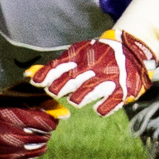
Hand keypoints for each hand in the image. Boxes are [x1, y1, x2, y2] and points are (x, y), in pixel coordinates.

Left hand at [28, 29, 157, 115]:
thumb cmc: (97, 55)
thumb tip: (27, 74)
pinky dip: (101, 108)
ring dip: (79, 97)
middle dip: (60, 87)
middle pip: (71, 81)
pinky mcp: (121, 92)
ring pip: (87, 94)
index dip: (46, 75)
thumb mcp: (77, 55)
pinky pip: (106, 106)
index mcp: (81, 57)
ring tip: (76, 99)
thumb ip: (54, 67)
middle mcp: (93, 68)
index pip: (59, 67)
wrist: (131, 51)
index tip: (37, 83)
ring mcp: (107, 80)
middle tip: (54, 91)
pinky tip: (97, 107)